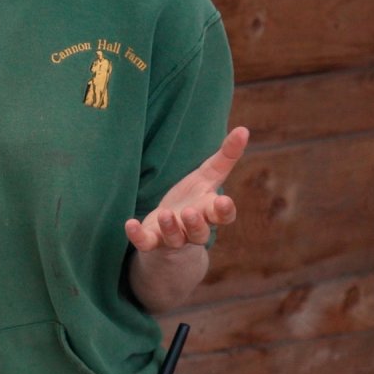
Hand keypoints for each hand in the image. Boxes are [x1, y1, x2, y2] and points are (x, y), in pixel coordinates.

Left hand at [125, 126, 247, 252]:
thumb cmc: (194, 199)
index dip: (224, 211)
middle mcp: (194, 229)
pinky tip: (129, 224)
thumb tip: (244, 129)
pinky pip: (146, 243)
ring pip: (175, 238)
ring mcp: (173, 238)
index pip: (223, 216)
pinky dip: (138, 236)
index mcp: (209, 213)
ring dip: (170, 228)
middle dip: (196, 224)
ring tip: (165, 214)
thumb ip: (226, 156)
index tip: (224, 201)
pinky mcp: (153, 242)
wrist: (168, 228)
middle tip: (189, 211)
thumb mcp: (208, 177)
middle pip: (200, 233)